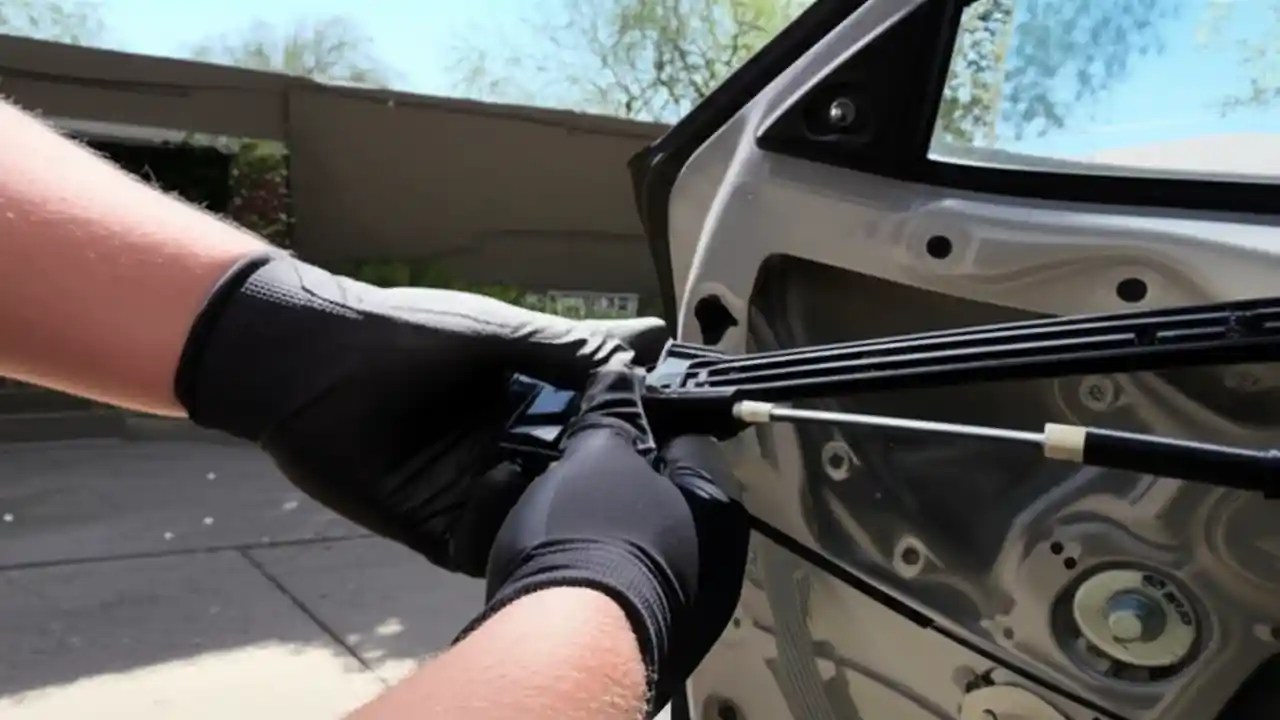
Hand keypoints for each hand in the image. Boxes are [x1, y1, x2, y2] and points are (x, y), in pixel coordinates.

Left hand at [174, 255, 667, 573]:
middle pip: (572, 477)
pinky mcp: (434, 524)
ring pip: (534, 517)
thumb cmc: (402, 333)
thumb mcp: (497, 333)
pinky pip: (480, 544)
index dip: (628, 427)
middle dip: (603, 480)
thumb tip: (647, 352)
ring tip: (587, 497)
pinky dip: (499, 525)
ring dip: (557, 510)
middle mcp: (507, 448)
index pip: (593, 422)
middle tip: (643, 481)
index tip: (674, 429)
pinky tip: (505, 487)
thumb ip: (569, 349)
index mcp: (527, 400)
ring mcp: (472, 489)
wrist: (307, 363)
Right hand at [460, 365, 749, 717]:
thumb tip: (622, 371)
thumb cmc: (592, 533)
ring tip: (537, 513)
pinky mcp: (644, 645)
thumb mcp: (597, 454)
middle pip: (655, 497)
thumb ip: (612, 410)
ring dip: (589, 526)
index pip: (683, 440)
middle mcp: (715, 561)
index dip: (635, 423)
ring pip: (629, 544)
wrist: (562, 652)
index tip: (593, 422)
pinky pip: (611, 590)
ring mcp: (682, 610)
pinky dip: (581, 573)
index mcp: (717, 506)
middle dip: (607, 480)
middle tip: (557, 468)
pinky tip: (543, 565)